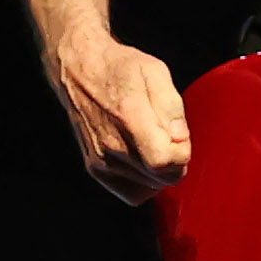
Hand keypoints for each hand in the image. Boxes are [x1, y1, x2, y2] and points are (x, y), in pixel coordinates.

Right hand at [48, 32, 192, 202]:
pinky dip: (144, 182)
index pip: (164, 162)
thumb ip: (171, 106)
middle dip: (175, 160)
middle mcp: (112, 143)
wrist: (78, 69)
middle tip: (168, 136)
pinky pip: (131, 193)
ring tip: (153, 143)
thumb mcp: (155, 71)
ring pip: (150, 186)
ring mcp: (101, 159)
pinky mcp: (95, 168)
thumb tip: (179, 138)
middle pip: (162, 178)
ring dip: (160, 171)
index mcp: (129, 116)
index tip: (179, 136)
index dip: (182, 152)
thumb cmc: (118, 67)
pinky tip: (144, 159)